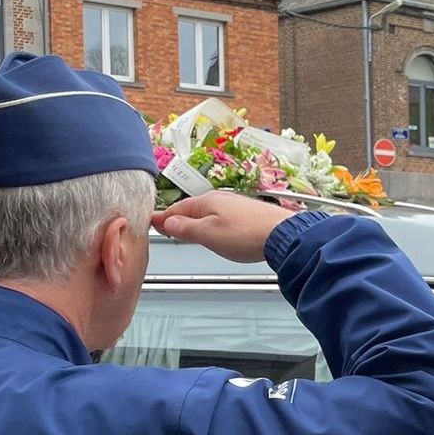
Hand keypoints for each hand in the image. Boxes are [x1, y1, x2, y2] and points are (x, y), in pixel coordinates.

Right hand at [151, 190, 300, 263]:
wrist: (282, 235)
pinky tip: (213, 231)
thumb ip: (186, 228)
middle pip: (191, 209)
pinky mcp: (247, 215)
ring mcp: (235, 206)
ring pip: (207, 213)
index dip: (163, 218)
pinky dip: (210, 224)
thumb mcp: (208, 234)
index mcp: (206, 202)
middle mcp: (220, 200)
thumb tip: (169, 222)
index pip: (177, 209)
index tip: (151, 222)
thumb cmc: (245, 234)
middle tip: (165, 227)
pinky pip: (221, 217)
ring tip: (185, 230)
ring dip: (194, 221)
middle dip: (178, 218)